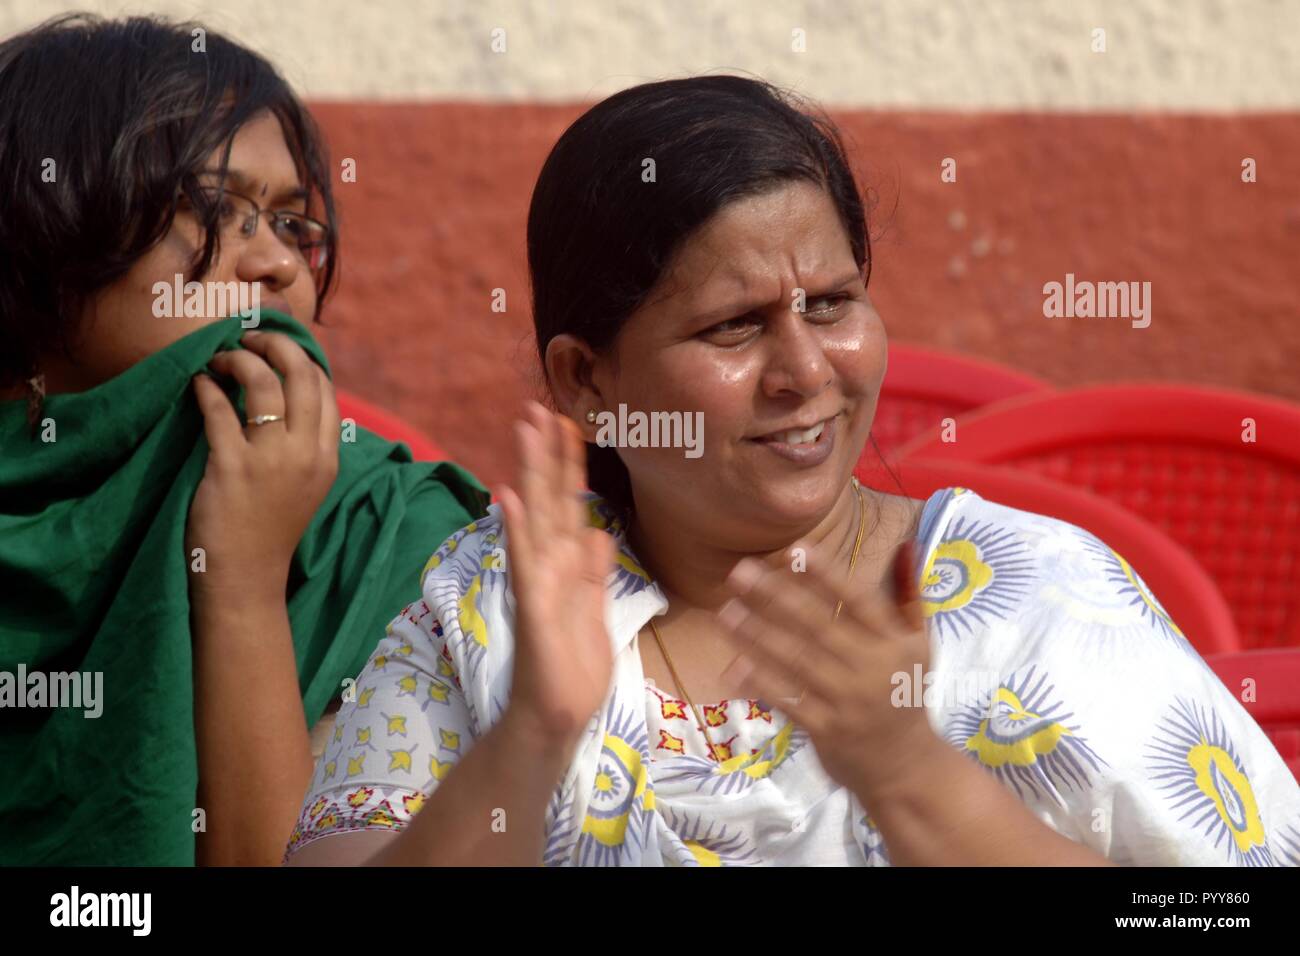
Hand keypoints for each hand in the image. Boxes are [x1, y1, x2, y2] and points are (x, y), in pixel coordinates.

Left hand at [186, 331, 339, 600]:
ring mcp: (271, 460)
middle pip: (301, 375)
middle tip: (250, 340)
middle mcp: (306, 453)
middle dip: (275, 345)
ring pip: (263, 384)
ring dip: (238, 360)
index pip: (325, 388)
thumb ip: (304, 445)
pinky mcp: (232, 468)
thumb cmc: (271, 530)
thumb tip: (289, 398)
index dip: (301, 358)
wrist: (248, 578)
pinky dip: (206, 388)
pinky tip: (199, 383)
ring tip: (220, 359)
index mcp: (327, 456)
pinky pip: (218, 410)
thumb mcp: (305, 484)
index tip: (277, 350)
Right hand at [498, 402, 617, 746]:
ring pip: (535, 515)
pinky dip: (516, 529)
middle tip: (538, 406)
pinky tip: (507, 497)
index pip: (568, 504)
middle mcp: (549, 565)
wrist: (558, 715)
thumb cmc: (574, 669)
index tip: (567, 423)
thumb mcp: (595, 611)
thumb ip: (595, 572)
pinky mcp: (532, 605)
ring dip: (530, 471)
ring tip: (525, 429)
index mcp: (567, 565)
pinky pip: (524, 561)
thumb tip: (599, 532)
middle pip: (547, 498)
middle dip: (546, 452)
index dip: (568, 465)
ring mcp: (538, 581)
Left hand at [715, 537, 941, 801]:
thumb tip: (906, 546)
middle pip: (818, 626)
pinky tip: (733, 665)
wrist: (906, 768)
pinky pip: (788, 701)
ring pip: (797, 661)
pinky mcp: (827, 731)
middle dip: (776, 596)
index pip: (858, 601)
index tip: (796, 549)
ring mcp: (848, 702)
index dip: (827, 575)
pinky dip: (761, 683)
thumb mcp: (918, 646)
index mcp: (896, 644)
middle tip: (739, 572)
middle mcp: (873, 669)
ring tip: (725, 611)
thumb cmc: (904, 694)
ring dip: (757, 634)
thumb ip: (909, 597)